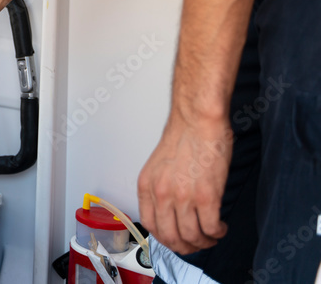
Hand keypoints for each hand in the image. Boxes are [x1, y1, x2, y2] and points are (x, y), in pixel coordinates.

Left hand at [137, 112, 231, 253]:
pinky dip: (217, 233)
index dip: (165, 238)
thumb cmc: (183, 137)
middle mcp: (162, 194)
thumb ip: (161, 188)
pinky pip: (210, 227)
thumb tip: (170, 210)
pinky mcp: (207, 196)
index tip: (176, 239)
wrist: (198, 121)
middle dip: (185, 246)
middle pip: (170, 237)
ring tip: (212, 235)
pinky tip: (221, 228)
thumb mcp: (159, 166)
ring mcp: (183, 197)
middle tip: (197, 244)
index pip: (150, 225)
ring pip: (191, 236)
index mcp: (147, 186)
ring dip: (204, 242)